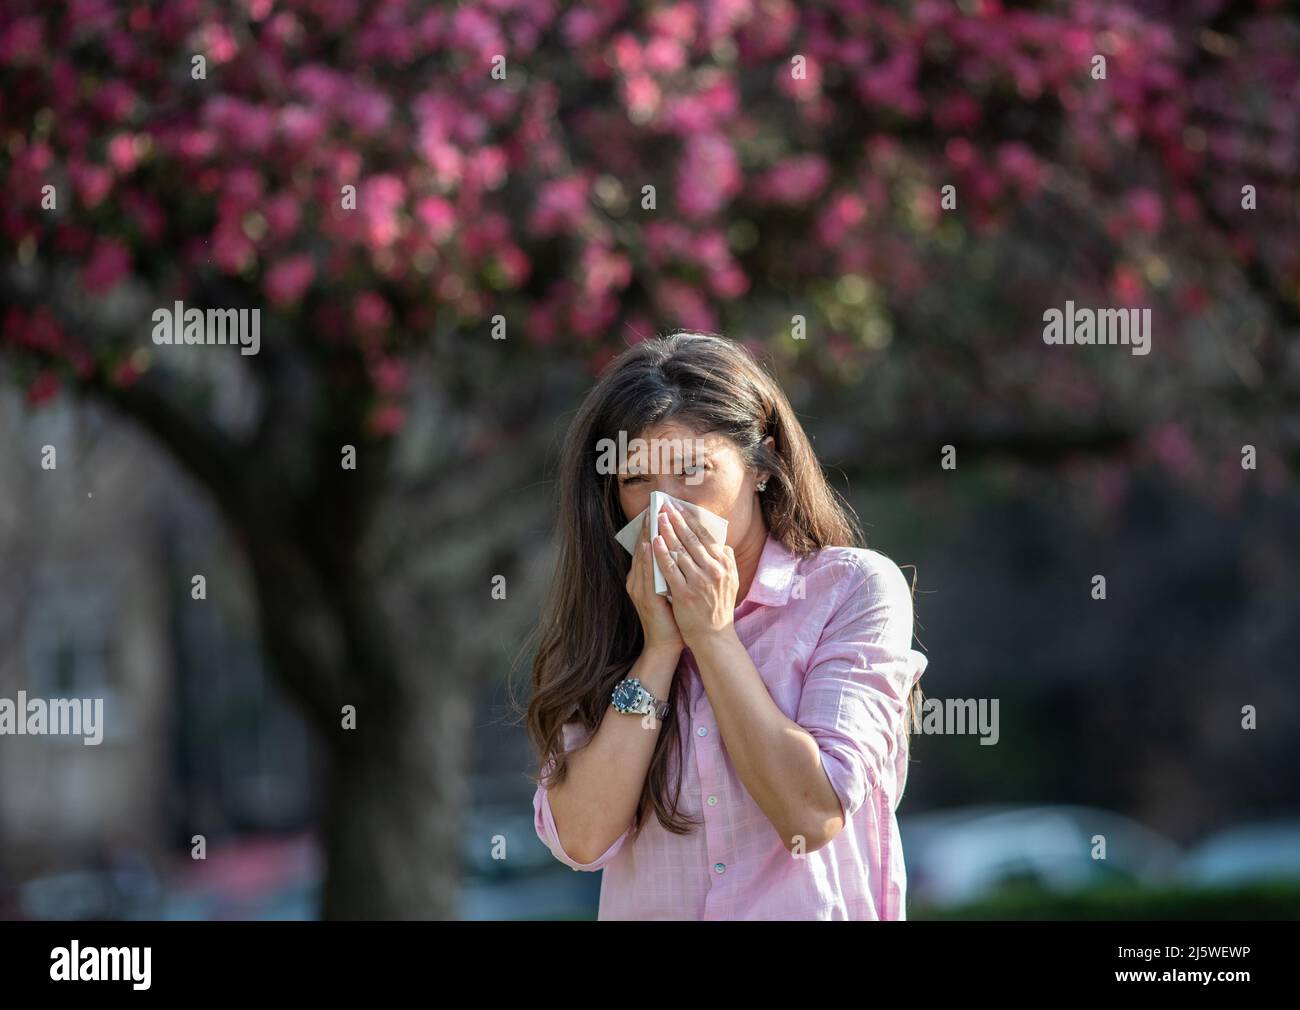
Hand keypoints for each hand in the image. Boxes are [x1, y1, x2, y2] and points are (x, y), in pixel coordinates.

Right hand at [625, 498, 683, 656]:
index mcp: (643, 577)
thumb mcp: (672, 589)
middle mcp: (637, 580)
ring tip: (652, 516)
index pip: (647, 546)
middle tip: (655, 505)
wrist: (666, 644)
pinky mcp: (644, 598)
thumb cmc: (673, 617)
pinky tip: (650, 543)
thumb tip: (684, 549)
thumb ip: (673, 570)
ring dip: (647, 535)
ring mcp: (638, 589)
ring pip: (641, 556)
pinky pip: (645, 573)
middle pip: (642, 547)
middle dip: (649, 525)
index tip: (659, 509)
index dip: (652, 527)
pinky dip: (647, 557)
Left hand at [653, 500, 739, 648]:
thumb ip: (727, 561)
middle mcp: (713, 571)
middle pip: (690, 539)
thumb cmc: (719, 607)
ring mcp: (698, 582)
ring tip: (657, 518)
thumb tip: (721, 543)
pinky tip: (653, 541)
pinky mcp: (684, 593)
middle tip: (664, 506)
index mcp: (724, 565)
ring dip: (666, 532)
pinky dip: (661, 553)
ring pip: (679, 551)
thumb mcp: (731, 581)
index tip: (679, 508)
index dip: (691, 520)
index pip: (705, 536)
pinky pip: (669, 568)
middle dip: (676, 521)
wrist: (713, 636)